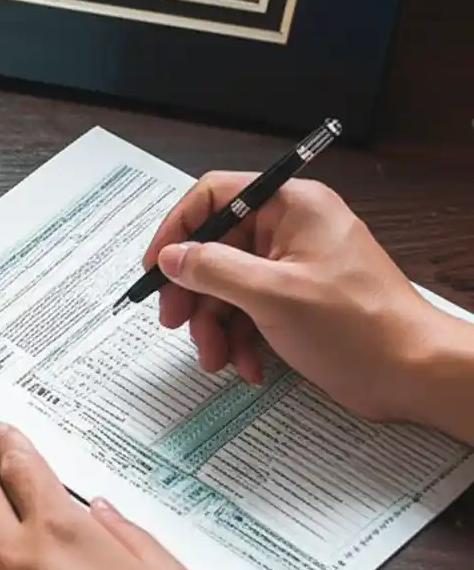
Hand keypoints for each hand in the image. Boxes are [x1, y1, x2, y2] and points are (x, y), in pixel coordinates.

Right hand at [143, 172, 450, 422]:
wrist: (413, 373)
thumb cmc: (357, 326)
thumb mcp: (272, 295)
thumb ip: (213, 270)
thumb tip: (171, 257)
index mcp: (292, 206)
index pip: (215, 196)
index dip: (177, 230)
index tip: (156, 268)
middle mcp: (291, 228)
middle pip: (216, 248)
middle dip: (195, 293)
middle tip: (175, 323)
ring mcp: (294, 265)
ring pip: (228, 285)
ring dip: (216, 325)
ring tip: (217, 359)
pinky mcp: (297, 299)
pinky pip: (250, 309)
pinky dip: (241, 338)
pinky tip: (248, 365)